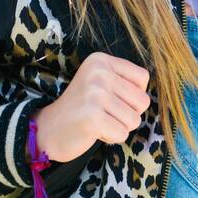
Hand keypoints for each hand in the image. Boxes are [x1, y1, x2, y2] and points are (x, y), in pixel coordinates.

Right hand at [33, 52, 151, 162]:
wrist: (48, 129)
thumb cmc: (81, 108)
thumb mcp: (100, 83)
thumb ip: (124, 82)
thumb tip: (150, 95)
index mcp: (101, 61)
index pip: (143, 78)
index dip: (133, 95)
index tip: (111, 98)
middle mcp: (99, 73)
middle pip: (142, 101)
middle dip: (127, 114)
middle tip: (103, 113)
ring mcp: (96, 94)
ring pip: (134, 120)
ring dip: (119, 126)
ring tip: (98, 121)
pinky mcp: (93, 117)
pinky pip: (122, 133)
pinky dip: (111, 137)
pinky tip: (93, 131)